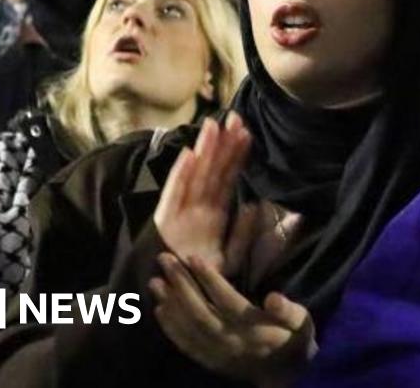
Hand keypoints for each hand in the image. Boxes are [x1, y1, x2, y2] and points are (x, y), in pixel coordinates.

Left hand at [150, 253, 316, 385]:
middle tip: (165, 260)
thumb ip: (289, 311)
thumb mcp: (302, 322)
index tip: (192, 257)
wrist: (286, 375)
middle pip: (200, 312)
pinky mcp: (210, 361)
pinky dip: (170, 328)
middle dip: (181, 284)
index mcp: (255, 329)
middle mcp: (232, 342)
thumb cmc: (294, 339)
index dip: (209, 279)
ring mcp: (218, 353)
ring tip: (156, 281)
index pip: (227, 301)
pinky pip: (186, 345)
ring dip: (170, 303)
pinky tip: (160, 310)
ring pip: (189, 328)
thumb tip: (273, 297)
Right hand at [154, 112, 251, 269]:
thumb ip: (242, 235)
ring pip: (194, 176)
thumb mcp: (230, 259)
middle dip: (222, 144)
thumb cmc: (201, 280)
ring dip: (204, 151)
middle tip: (235, 117)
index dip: (236, 156)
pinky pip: (174, 194)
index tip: (247, 133)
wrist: (173, 301)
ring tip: (214, 126)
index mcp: (212, 214)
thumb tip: (254, 206)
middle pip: (211, 171)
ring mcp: (180, 213)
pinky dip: (180, 175)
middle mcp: (196, 208)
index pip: (226, 179)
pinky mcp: (165, 221)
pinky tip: (189, 155)